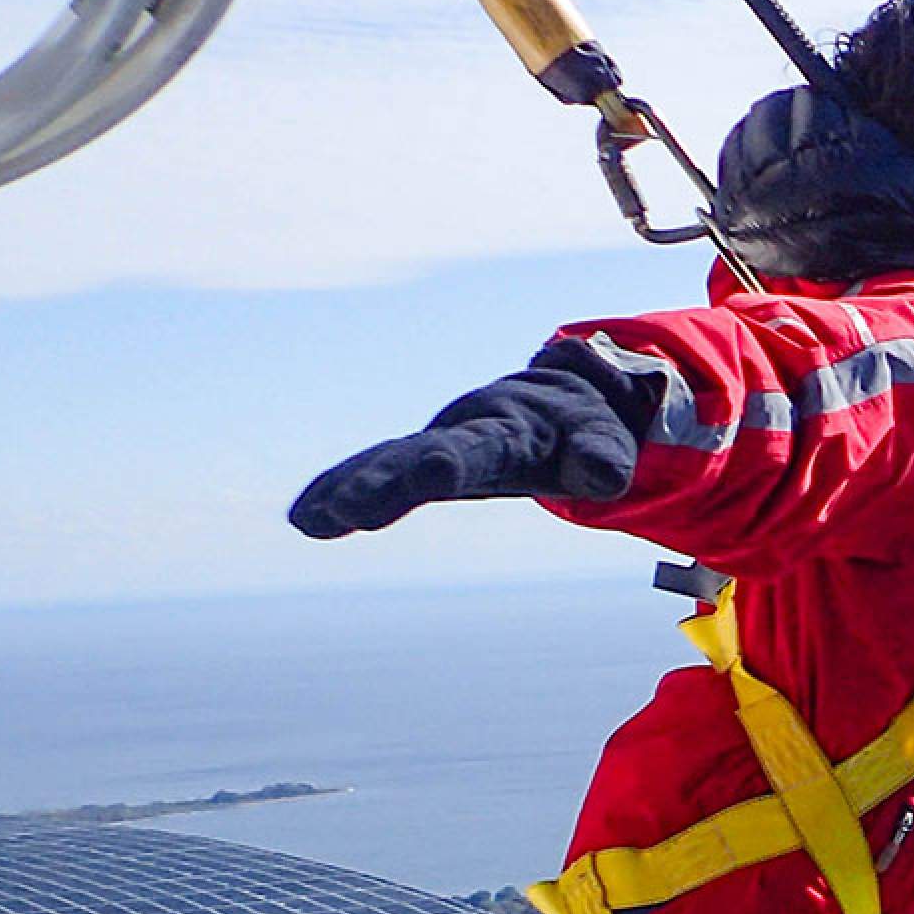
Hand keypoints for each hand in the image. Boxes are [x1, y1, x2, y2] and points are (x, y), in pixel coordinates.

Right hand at [287, 367, 639, 538]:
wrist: (571, 393)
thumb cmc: (588, 427)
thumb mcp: (606, 441)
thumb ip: (603, 456)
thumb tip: (602, 476)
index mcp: (512, 429)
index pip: (479, 448)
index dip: (455, 460)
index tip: (432, 472)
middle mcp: (465, 429)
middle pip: (418, 456)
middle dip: (385, 483)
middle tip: (348, 510)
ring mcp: (439, 440)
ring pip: (386, 460)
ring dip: (349, 487)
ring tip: (311, 520)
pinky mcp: (424, 454)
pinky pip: (377, 467)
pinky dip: (341, 486)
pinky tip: (306, 518)